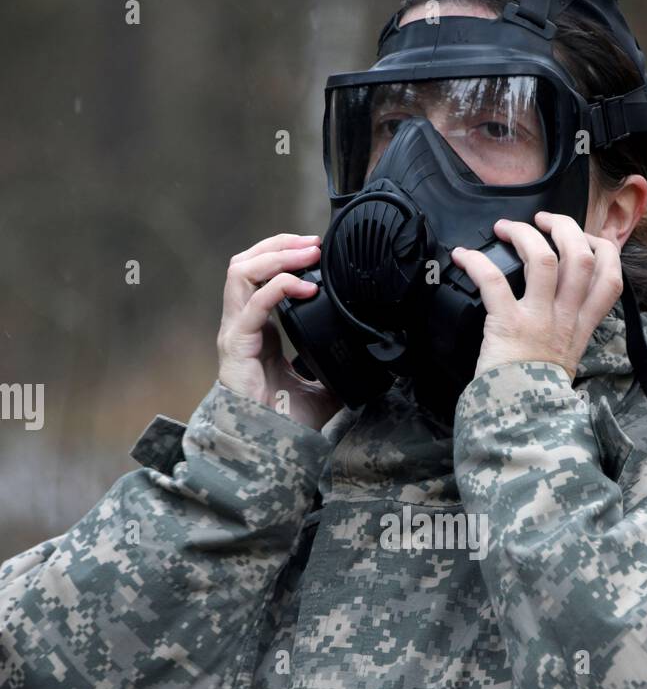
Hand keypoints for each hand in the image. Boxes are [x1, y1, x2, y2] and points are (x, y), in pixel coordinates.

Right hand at [216, 232, 343, 431]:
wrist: (266, 445)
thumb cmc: (284, 420)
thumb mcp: (320, 386)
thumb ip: (334, 367)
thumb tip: (367, 362)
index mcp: (258, 328)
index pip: (259, 275)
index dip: (284, 255)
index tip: (316, 251)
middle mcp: (242, 323)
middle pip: (246, 262)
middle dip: (279, 245)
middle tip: (312, 243)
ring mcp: (235, 331)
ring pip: (242, 272)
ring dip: (276, 256)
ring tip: (307, 255)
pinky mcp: (236, 344)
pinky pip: (253, 303)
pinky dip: (279, 287)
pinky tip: (305, 288)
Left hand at [450, 211, 622, 383]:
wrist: (520, 418)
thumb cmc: (536, 391)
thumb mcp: (566, 360)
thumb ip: (567, 331)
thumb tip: (558, 310)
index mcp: (581, 326)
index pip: (611, 279)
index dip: (604, 250)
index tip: (587, 239)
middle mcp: (565, 318)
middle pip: (581, 257)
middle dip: (564, 228)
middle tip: (544, 221)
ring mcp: (538, 319)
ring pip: (545, 258)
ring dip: (524, 235)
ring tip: (506, 228)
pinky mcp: (508, 323)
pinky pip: (494, 281)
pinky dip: (476, 262)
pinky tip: (463, 256)